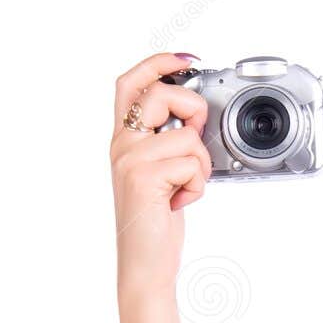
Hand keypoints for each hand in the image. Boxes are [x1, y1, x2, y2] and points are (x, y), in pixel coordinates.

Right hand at [109, 52, 213, 296]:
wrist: (144, 263)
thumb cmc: (156, 222)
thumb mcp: (161, 174)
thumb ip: (167, 144)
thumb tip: (193, 122)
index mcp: (124, 139)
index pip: (131, 84)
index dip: (157, 63)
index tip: (186, 59)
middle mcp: (122, 144)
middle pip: (160, 95)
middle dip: (192, 110)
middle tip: (195, 139)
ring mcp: (130, 159)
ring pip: (187, 137)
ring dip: (200, 165)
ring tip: (184, 187)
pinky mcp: (143, 177)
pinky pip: (191, 164)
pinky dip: (197, 187)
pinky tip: (180, 202)